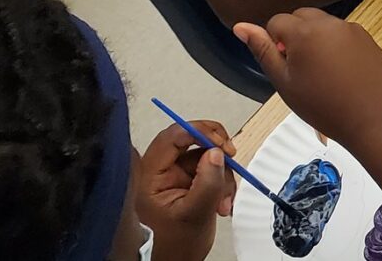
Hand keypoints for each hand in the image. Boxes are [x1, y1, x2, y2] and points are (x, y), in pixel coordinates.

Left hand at [135, 121, 237, 260]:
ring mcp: (175, 173)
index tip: (221, 144)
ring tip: (224, 199)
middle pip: (190, 139)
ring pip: (205, 154)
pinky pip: (211, 167)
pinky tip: (222, 202)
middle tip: (230, 155)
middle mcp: (161, 169)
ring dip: (222, 171)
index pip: (172, 137)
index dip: (199, 133)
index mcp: (151, 175)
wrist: (177, 260)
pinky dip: (223, 181)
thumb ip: (207, 182)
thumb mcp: (195, 213)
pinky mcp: (188, 179)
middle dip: (215, 148)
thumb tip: (217, 152)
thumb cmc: (176, 244)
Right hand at [235, 9, 381, 146]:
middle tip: (298, 70)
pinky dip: (336, 47)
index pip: (276, 21)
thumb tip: (241, 27)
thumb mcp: (284, 82)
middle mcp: (331, 23)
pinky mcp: (368, 39)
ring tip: (320, 75)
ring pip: (323, 25)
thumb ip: (263, 50)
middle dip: (294, 37)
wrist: (375, 119)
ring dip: (315, 41)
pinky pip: (343, 35)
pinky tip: (339, 75)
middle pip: (301, 17)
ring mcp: (353, 29)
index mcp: (305, 31)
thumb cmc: (327, 106)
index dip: (273, 43)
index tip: (283, 65)